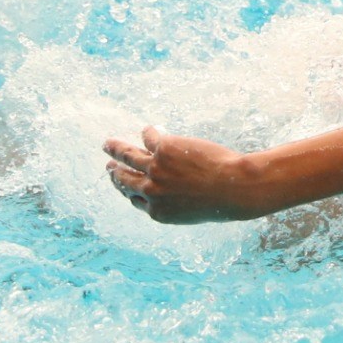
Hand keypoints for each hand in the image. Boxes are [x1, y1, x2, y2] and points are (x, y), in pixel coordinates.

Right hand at [103, 126, 269, 223]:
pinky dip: (148, 133)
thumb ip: (178, 203)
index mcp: (158, 212)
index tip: (124, 185)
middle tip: (109, 167)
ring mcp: (155, 169)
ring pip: (128, 157)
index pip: (135, 200)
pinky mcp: (164, 149)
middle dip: (115, 173)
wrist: (234, 187)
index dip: (129, 191)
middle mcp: (151, 192)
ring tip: (108, 144)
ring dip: (116, 149)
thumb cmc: (223, 201)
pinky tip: (148, 129)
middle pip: (125, 181)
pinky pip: (150, 138)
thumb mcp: (194, 211)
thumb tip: (175, 194)